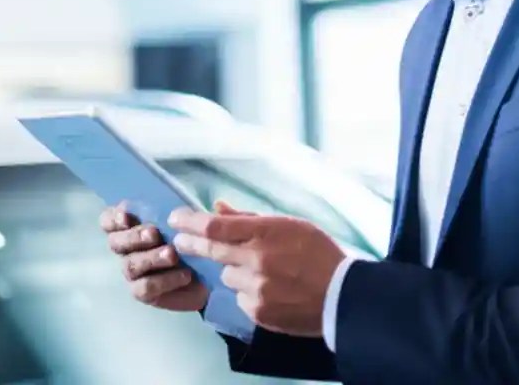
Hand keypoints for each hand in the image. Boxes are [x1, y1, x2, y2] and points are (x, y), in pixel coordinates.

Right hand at [99, 201, 206, 311]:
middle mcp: (128, 249)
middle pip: (116, 242)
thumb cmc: (196, 244)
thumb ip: (207, 216)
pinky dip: (164, 280)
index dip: (113, 218)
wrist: (210, 279)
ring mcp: (134, 272)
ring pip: (131, 265)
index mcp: (133, 227)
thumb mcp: (200, 226)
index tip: (127, 216)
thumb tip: (218, 205)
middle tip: (154, 234)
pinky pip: (145, 287)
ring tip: (172, 255)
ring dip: (151, 258)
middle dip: (134, 237)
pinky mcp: (144, 293)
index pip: (109, 221)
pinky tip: (184, 275)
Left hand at [168, 205, 344, 337]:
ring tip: (261, 271)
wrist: (342, 296)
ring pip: (227, 276)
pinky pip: (240, 297)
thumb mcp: (291, 225)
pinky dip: (248, 292)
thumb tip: (218, 207)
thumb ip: (250, 218)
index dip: (190, 222)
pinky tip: (270, 289)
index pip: (215, 226)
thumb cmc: (319, 254)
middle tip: (181, 241)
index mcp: (266, 233)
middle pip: (210, 250)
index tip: (176, 219)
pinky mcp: (258, 311)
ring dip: (234, 270)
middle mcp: (257, 260)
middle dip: (191, 244)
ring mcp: (256, 288)